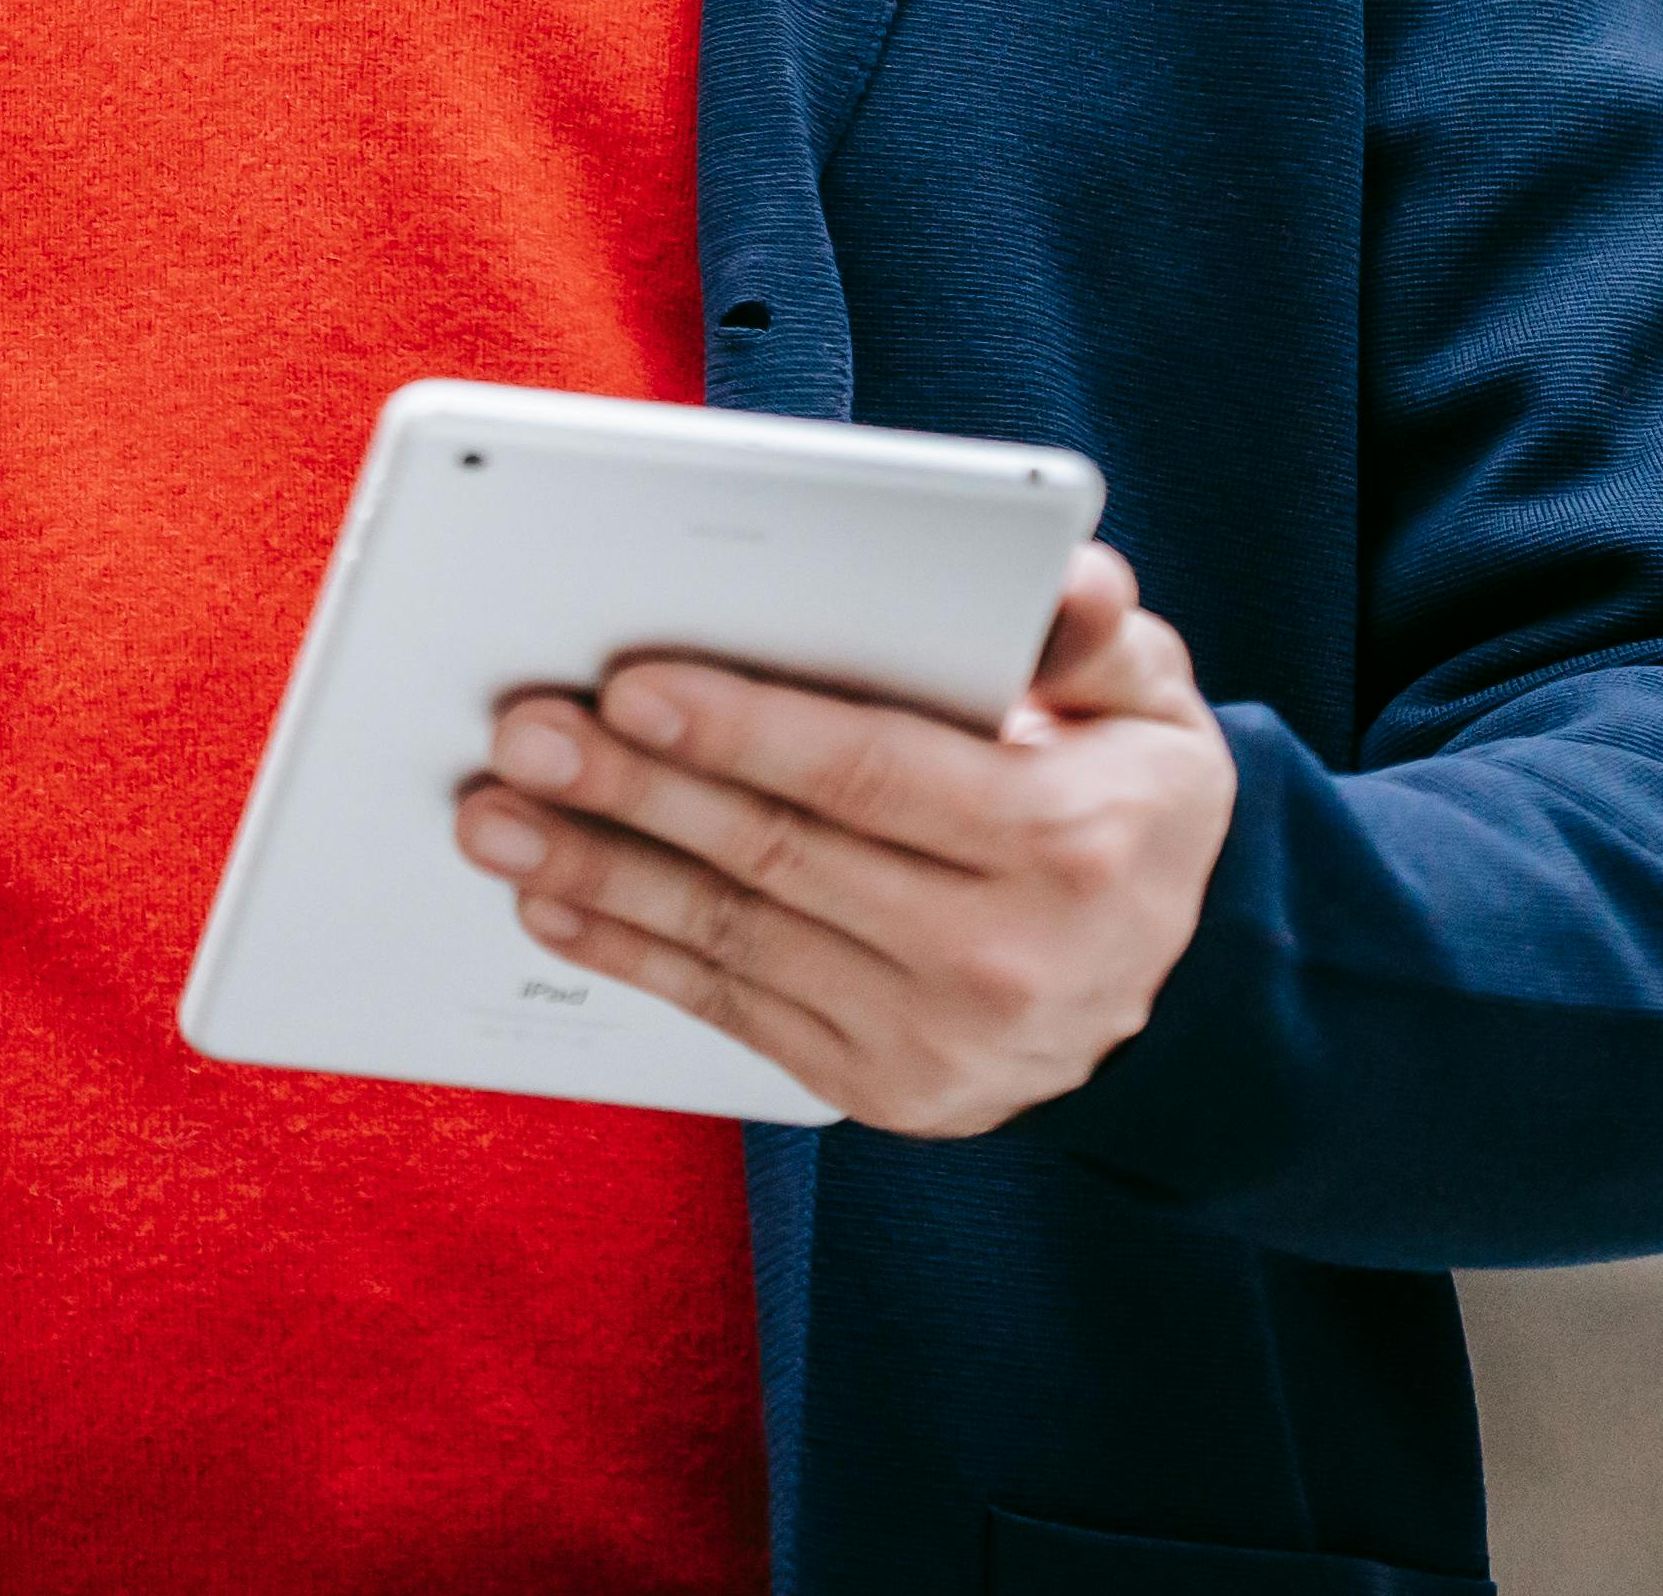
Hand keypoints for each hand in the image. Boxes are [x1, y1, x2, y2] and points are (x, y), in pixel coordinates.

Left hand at [445, 541, 1234, 1136]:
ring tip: (494, 818)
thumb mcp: (1146, 702)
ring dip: (598, 877)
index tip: (630, 686)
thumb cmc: (1123, 798)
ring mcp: (940, 1042)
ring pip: (734, 940)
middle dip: (633, 790)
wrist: (1168, 981)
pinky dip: (630, 954)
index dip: (743, 728)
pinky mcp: (883, 1089)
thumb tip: (1062, 573)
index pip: (872, 771)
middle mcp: (1006, 957)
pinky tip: (553, 902)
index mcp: (1069, 841)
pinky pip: (730, 1010)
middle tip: (524, 733)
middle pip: (779, 856)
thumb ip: (1091, 632)